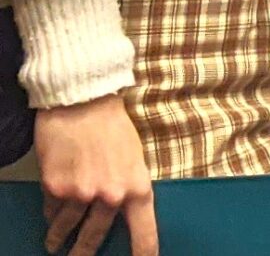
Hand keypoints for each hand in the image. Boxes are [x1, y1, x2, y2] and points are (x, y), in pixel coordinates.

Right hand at [35, 93, 157, 255]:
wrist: (84, 103)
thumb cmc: (113, 128)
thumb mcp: (134, 158)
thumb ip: (128, 187)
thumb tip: (121, 212)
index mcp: (137, 187)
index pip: (144, 231)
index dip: (143, 253)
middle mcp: (110, 196)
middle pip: (94, 238)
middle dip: (83, 253)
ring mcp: (81, 194)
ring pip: (66, 228)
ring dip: (58, 238)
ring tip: (55, 245)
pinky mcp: (55, 189)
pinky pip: (51, 211)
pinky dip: (50, 212)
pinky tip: (52, 210)